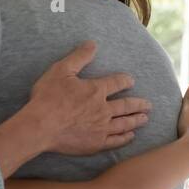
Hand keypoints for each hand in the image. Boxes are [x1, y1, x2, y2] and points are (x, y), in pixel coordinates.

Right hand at [26, 40, 151, 154]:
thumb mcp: (61, 71)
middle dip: (139, 104)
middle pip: (126, 105)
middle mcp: (103, 110)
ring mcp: (101, 128)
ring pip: (124, 124)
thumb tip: (92, 44)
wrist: (40, 127)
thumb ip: (79, 57)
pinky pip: (115, 141)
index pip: (117, 83)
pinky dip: (125, 138)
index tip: (131, 81)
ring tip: (145, 119)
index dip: (125, 81)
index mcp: (96, 91)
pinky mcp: (96, 144)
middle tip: (148, 105)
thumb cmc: (48, 98)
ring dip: (136, 120)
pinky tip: (130, 136)